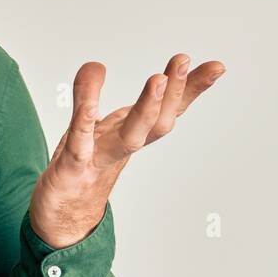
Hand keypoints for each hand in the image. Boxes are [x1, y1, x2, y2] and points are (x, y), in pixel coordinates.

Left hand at [30, 53, 226, 247]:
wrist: (60, 216)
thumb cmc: (81, 169)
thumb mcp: (89, 130)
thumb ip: (90, 97)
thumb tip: (95, 64)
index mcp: (132, 135)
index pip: (167, 110)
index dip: (190, 88)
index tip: (216, 66)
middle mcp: (122, 148)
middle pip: (157, 123)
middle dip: (172, 92)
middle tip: (182, 60)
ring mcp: (99, 161)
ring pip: (129, 137)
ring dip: (145, 109)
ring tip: (157, 79)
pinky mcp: (70, 170)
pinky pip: (79, 144)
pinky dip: (83, 123)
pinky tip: (88, 105)